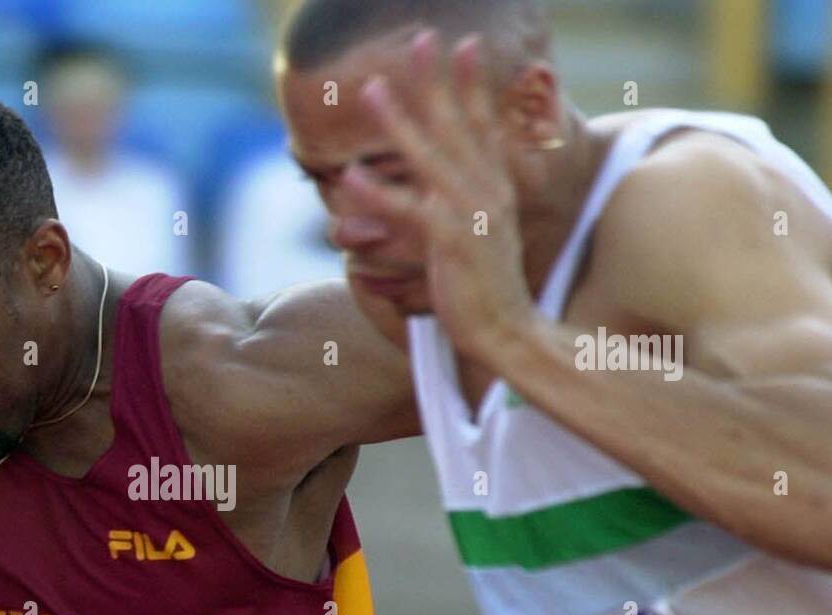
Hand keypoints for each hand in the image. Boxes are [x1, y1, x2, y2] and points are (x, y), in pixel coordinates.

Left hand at [342, 31, 538, 358]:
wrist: (509, 331)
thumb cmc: (488, 290)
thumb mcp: (482, 238)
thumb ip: (465, 208)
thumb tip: (444, 194)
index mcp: (497, 187)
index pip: (484, 125)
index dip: (472, 84)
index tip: (463, 44)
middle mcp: (488, 192)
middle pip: (457, 125)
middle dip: (436, 80)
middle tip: (421, 38)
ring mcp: (471, 215)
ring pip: (429, 157)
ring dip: (398, 120)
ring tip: (370, 89)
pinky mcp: (451, 243)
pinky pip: (408, 212)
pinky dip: (378, 194)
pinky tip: (350, 177)